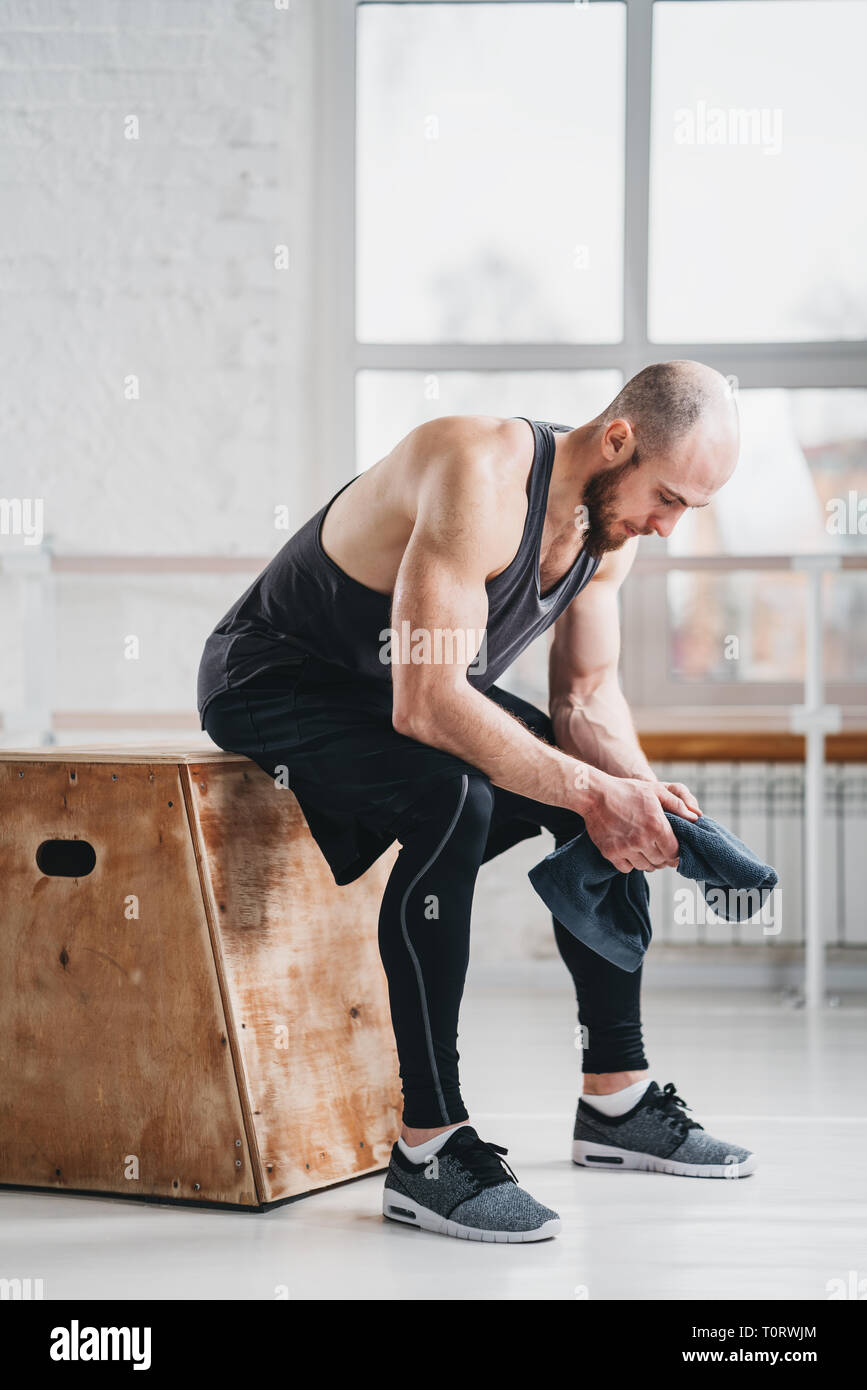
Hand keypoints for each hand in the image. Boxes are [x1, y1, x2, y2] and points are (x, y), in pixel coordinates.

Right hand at [582, 773, 699, 873]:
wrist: (595, 794)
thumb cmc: (628, 791)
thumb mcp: (656, 791)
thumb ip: (678, 805)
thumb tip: (696, 817)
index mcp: (656, 826)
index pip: (674, 852)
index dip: (677, 853)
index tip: (674, 850)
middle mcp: (642, 840)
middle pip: (661, 861)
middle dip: (663, 858)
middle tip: (661, 850)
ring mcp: (625, 848)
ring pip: (645, 866)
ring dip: (648, 861)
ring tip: (646, 850)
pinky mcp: (611, 853)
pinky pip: (627, 869)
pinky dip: (631, 863)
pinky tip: (631, 852)